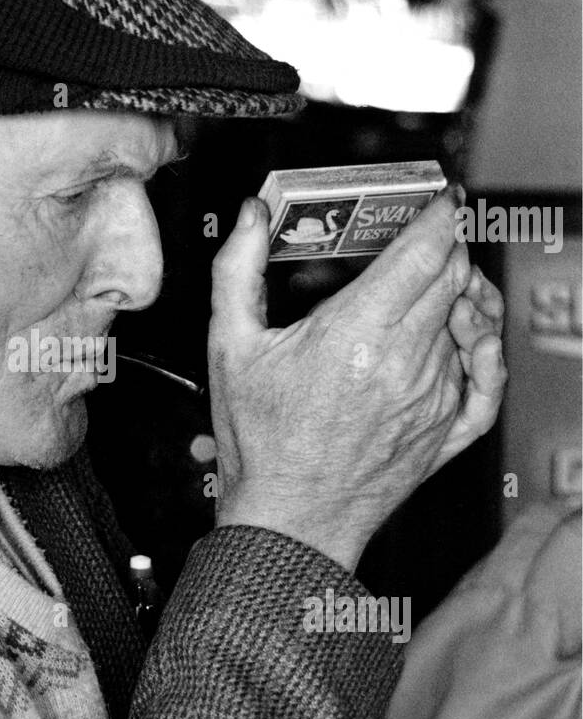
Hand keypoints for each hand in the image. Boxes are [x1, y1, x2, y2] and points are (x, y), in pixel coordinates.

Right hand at [208, 188, 505, 570]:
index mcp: (357, 333)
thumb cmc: (260, 444)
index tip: (442, 197)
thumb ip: (237, 270)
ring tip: (430, 284)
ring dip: (457, 291)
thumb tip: (251, 217)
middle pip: (455, 275)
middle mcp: (406, 362)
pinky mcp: (448, 430)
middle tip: (425, 235)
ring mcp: (434, 397)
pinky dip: (483, 345)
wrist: (290, 522)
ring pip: (468, 319)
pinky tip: (465, 336)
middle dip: (446, 244)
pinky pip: (488, 375)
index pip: (425, 251)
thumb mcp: (230, 349)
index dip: (441, 213)